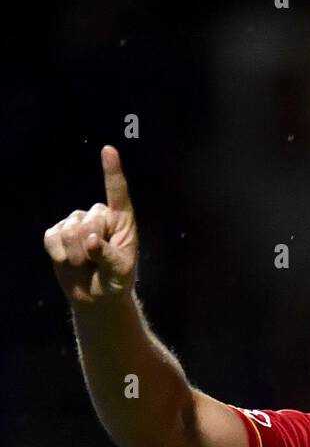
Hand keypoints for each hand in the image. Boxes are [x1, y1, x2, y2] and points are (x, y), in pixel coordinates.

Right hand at [43, 145, 137, 304]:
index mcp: (121, 221)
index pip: (117, 193)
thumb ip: (109, 255)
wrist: (96, 296)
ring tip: (85, 264)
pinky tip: (67, 261)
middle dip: (90, 248)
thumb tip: (91, 239)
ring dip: (76, 256)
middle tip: (97, 264)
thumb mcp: (120, 272)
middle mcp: (98, 215)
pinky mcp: (57, 232)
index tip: (109, 150)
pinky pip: (52, 239)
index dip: (112, 172)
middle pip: (88, 221)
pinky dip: (59, 255)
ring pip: (70, 232)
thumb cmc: (115, 280)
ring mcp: (75, 222)